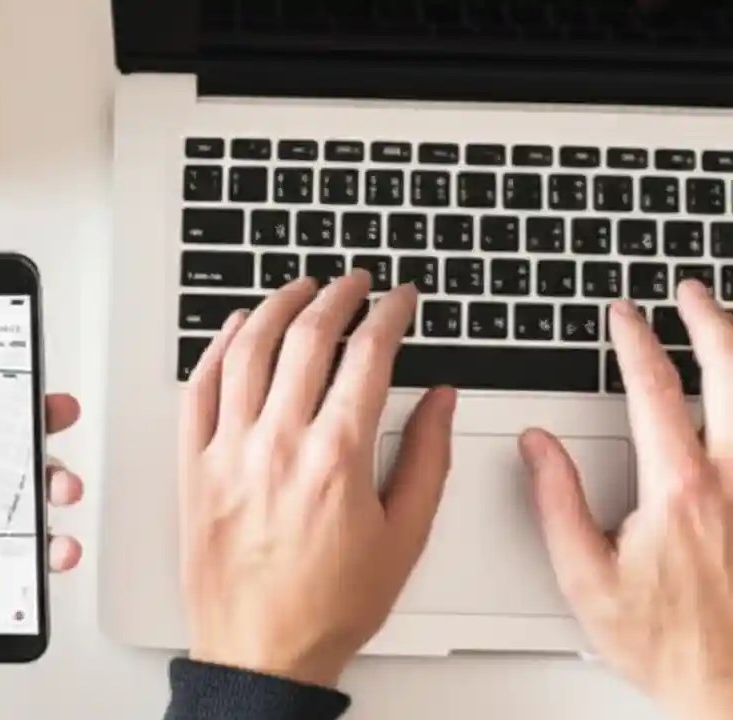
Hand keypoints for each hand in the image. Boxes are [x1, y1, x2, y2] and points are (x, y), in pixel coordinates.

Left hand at [179, 271, 456, 687]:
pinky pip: (198, 389)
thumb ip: (427, 458)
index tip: (400, 300)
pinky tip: (235, 330)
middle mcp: (279, 444)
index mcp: (337, 458)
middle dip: (337, 296)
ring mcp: (229, 451)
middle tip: (354, 282)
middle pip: (307, 339)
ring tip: (299, 288)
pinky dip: (217, 349)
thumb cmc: (330, 605)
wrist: (261, 651)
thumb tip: (442, 399)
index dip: (389, 315)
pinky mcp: (194, 465)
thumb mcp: (404, 537)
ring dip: (276, 307)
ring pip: (248, 351)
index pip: (367, 356)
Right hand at [523, 281, 732, 719]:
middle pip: (732, 374)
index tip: (625, 316)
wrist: (731, 691)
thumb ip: (556, 501)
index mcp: (680, 491)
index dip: (637, 343)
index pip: (656, 392)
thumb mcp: (585, 578)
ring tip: (729, 320)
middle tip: (691, 292)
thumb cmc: (664, 644)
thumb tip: (538, 445)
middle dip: (710, 321)